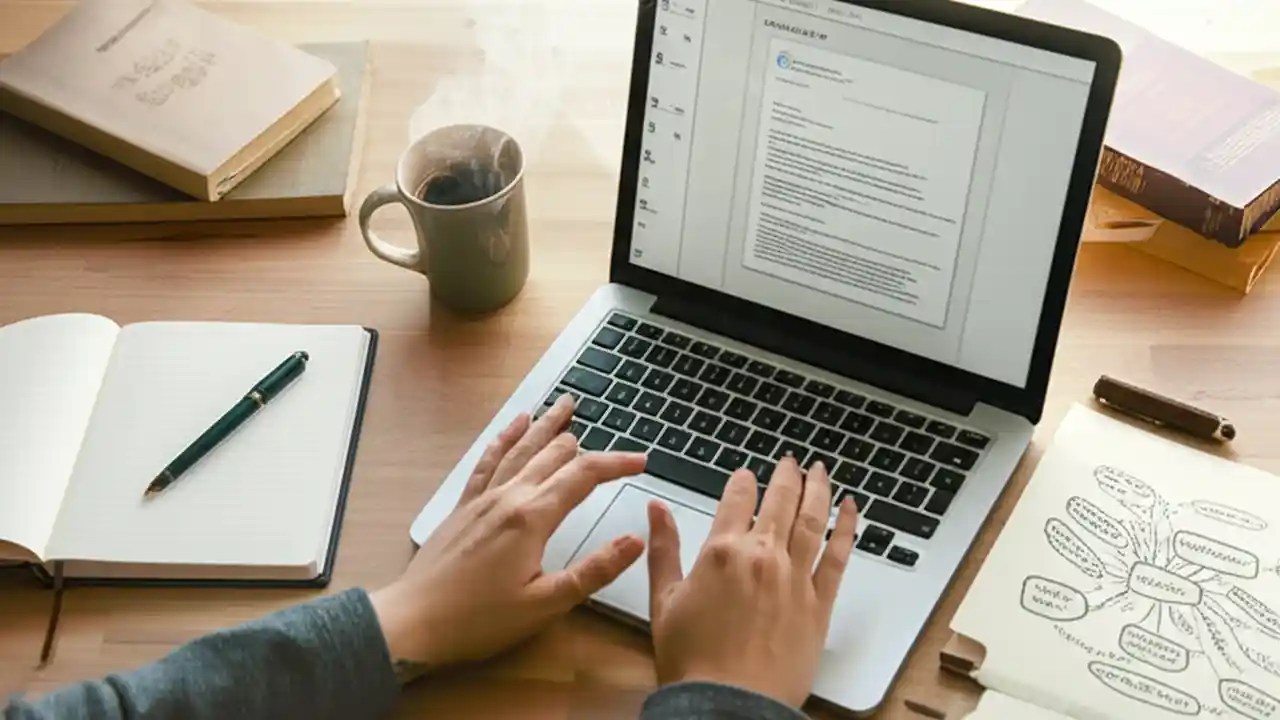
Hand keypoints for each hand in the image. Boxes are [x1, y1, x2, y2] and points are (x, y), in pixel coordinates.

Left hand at [371, 395, 646, 682]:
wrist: (413, 622)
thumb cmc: (478, 620)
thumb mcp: (546, 603)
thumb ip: (593, 570)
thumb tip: (634, 541)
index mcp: (532, 518)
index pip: (584, 476)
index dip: (616, 464)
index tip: (642, 461)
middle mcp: (508, 497)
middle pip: (553, 455)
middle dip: (587, 441)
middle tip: (613, 430)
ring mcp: (483, 499)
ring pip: (521, 449)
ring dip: (546, 426)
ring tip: (565, 405)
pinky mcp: (464, 507)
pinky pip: (488, 461)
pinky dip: (505, 439)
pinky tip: (513, 425)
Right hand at [646, 457, 857, 706]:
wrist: (729, 704)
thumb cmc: (692, 661)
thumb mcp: (663, 601)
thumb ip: (663, 549)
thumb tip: (656, 508)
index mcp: (722, 552)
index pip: (737, 499)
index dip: (742, 482)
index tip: (746, 474)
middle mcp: (763, 556)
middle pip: (780, 501)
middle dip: (786, 475)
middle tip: (791, 461)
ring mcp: (795, 578)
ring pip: (812, 519)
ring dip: (818, 489)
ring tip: (821, 470)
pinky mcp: (820, 604)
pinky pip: (839, 556)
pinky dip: (847, 528)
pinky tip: (852, 509)